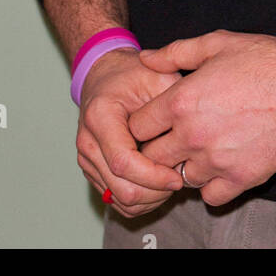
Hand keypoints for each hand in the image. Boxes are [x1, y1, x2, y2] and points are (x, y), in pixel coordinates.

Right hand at [76, 47, 184, 217]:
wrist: (106, 75)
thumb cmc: (131, 74)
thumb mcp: (157, 76)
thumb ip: (171, 102)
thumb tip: (188, 136)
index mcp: (100, 117)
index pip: (123, 162)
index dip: (153, 176)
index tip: (177, 175)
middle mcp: (88, 143)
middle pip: (121, 189)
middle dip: (155, 192)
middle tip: (180, 179)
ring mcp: (87, 160)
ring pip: (119, 200)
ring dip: (150, 199)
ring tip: (171, 179)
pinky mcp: (93, 171)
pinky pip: (116, 200)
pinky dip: (140, 200)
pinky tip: (158, 183)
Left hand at [129, 29, 275, 205]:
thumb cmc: (263, 58)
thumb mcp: (216, 43)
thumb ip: (175, 53)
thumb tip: (145, 59)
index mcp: (181, 101)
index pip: (137, 127)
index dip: (143, 122)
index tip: (156, 119)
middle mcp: (193, 135)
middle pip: (152, 157)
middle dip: (159, 147)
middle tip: (174, 137)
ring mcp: (217, 160)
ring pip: (180, 178)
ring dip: (186, 166)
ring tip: (202, 149)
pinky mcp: (241, 178)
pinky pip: (210, 197)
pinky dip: (211, 185)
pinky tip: (220, 166)